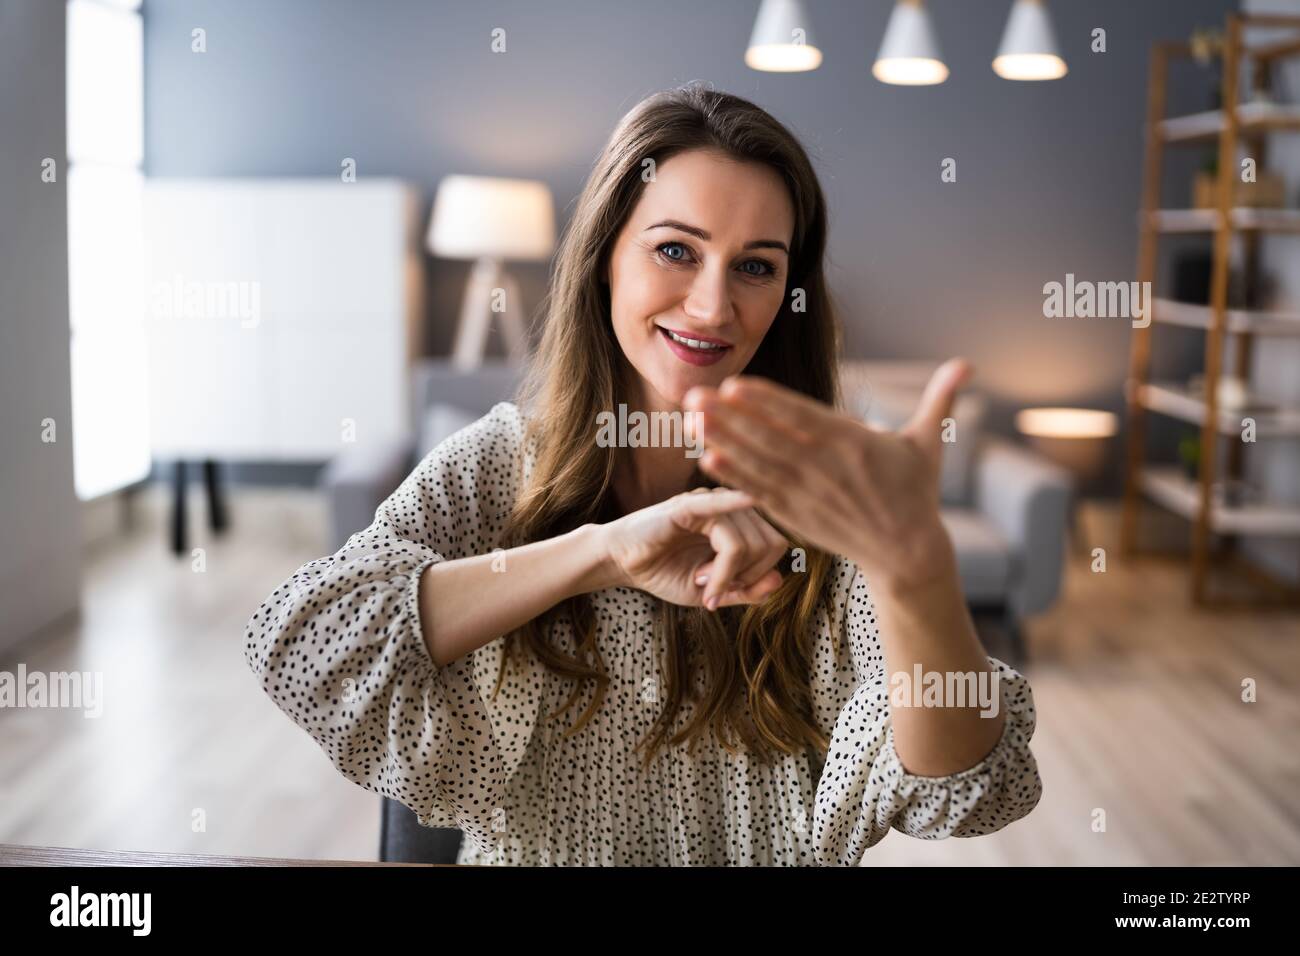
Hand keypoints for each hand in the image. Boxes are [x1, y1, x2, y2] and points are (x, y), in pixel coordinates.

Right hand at [599, 487, 788, 609]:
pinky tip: (732, 549)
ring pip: (744, 543)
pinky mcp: (688, 506)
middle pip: (769, 543)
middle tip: (712, 586)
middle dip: (746, 575)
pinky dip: (734, 536)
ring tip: (699, 578)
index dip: (759, 575)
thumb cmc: (665, 571)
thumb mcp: (713, 592)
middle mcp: (730, 507)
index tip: (726, 590)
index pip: (776, 545)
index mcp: (740, 522)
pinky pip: (722, 513)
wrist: (623, 563)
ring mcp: (711, 503)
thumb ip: (747, 590)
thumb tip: (779, 580)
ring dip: (723, 573)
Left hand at [682, 359, 972, 595]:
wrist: (906, 552)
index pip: (801, 417)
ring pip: (757, 464)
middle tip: (693, 394)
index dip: (766, 402)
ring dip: (721, 442)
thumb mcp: (928, 443)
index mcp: (852, 443)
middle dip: (729, 416)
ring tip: (691, 420)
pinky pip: (759, 493)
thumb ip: (941, 399)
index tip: (735, 384)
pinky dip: (732, 478)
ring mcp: (809, 494)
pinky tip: (705, 460)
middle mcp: (826, 468)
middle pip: (769, 437)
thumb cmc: (915, 492)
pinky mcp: (797, 516)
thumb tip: (968, 363)